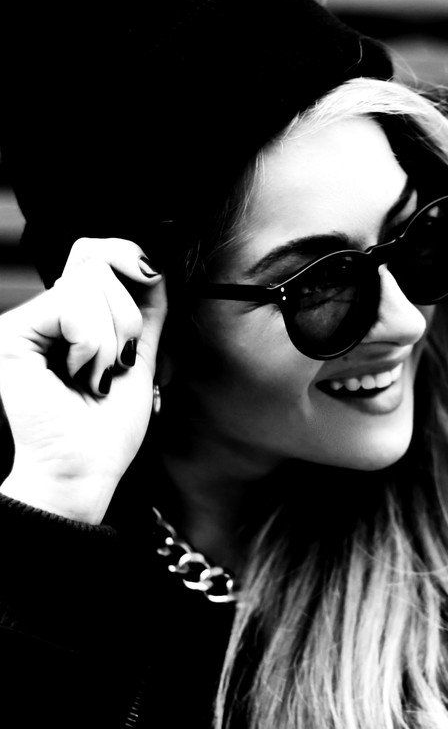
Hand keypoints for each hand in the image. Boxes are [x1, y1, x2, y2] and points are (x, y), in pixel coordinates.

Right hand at [0, 238, 167, 523]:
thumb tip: (152, 267)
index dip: (130, 260)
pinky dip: (92, 345)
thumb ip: (146, 315)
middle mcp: (45, 315)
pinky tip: (79, 375)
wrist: (83, 471)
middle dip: (127, 316)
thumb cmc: (108, 430)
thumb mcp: (140, 360)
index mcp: (73, 318)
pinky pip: (73, 306)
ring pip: (90, 282)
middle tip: (115, 364)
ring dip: (111, 339)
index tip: (150, 281)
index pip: (96, 256)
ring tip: (94, 377)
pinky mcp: (12, 333)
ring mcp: (25, 322)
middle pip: (97, 262)